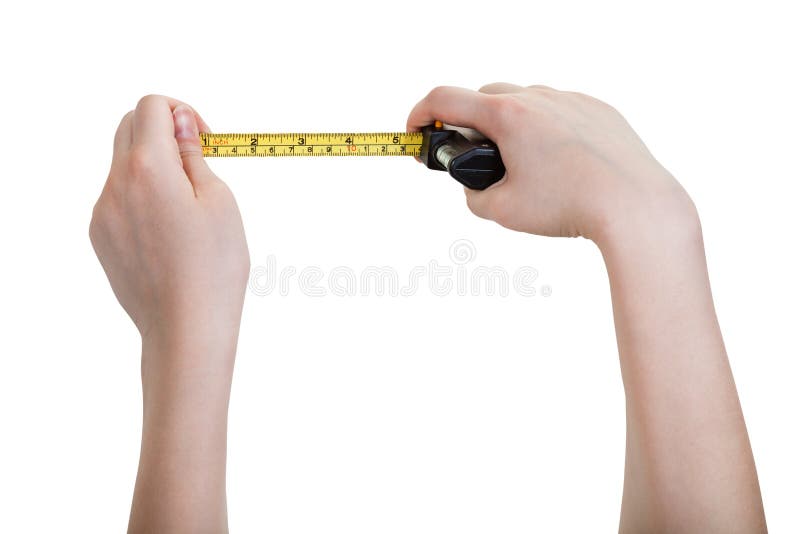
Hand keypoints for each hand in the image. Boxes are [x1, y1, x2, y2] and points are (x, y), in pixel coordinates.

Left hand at [90, 95, 248, 350]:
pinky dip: (141, 194)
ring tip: (186, 203)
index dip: (182, 112)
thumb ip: (193, 154)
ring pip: (122, 164)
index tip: (204, 139)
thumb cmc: (213, 267)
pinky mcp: (100, 236)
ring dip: (152, 164)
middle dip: (164, 130)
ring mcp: (103, 212)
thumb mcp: (219, 201)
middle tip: (197, 161)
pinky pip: (117, 197)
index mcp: (148, 167)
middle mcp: (115, 184)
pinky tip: (169, 229)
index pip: (152, 107)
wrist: (185, 327)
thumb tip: (179, 124)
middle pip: (129, 127)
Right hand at [407, 83, 695, 244]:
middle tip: (472, 156)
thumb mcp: (502, 210)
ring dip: (509, 125)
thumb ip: (473, 195)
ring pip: (524, 101)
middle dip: (469, 123)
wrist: (634, 205)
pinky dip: (546, 129)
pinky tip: (556, 162)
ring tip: (520, 164)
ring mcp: (571, 100)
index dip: (419, 115)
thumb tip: (474, 186)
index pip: (444, 99)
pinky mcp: (598, 109)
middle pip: (485, 96)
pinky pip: (559, 110)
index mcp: (508, 116)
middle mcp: (538, 98)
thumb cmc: (570, 207)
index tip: (415, 131)